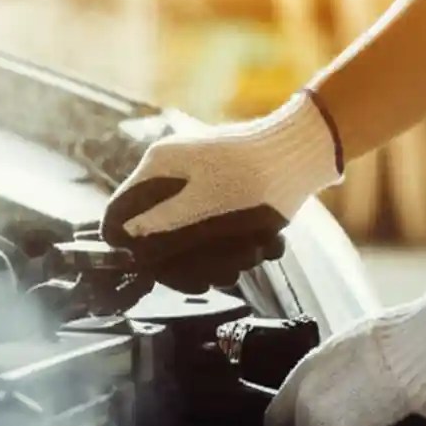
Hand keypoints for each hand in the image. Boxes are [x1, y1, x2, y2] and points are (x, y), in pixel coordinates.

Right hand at [101, 91, 341, 293]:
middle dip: (192, 261)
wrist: (306, 151)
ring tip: (253, 251)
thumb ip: (161, 227)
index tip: (156, 273)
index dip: (129, 247)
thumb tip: (126, 242)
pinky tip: (264, 242)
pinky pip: (218, 231)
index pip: (119, 213)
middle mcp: (172, 174)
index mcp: (158, 168)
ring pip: (192, 238)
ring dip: (224, 256)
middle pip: (158, 234)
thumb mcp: (204, 208)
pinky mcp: (223, 194)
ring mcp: (197, 184)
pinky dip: (241, 243)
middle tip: (222, 274)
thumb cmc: (255, 176)